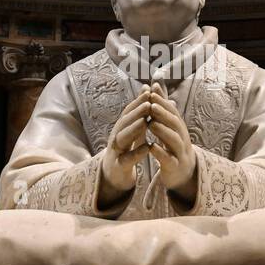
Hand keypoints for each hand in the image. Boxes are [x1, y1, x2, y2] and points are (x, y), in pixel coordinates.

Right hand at [98, 86, 152, 206]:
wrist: (114, 175)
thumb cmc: (125, 150)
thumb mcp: (133, 130)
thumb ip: (141, 112)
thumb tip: (148, 88)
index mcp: (121, 128)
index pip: (129, 112)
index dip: (138, 102)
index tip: (149, 91)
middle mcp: (116, 137)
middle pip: (124, 122)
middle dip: (136, 112)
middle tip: (149, 103)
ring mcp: (115, 152)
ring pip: (122, 138)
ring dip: (134, 129)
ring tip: (146, 122)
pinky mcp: (118, 166)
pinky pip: (127, 159)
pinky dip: (136, 153)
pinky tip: (147, 147)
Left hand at [145, 86, 196, 201]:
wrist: (183, 172)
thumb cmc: (173, 146)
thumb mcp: (168, 125)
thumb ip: (162, 105)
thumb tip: (156, 83)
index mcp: (178, 127)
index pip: (172, 111)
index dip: (163, 101)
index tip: (151, 92)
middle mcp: (182, 137)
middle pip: (175, 123)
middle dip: (163, 113)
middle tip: (151, 105)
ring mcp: (180, 152)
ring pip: (174, 140)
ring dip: (163, 131)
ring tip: (151, 124)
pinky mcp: (175, 166)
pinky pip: (169, 159)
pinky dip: (161, 153)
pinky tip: (151, 147)